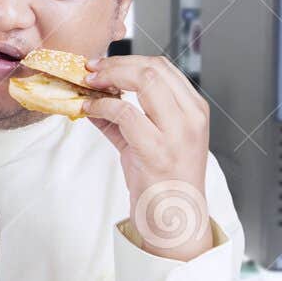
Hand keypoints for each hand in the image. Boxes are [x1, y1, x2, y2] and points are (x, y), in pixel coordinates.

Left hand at [81, 55, 214, 261]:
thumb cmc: (162, 181)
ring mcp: (178, 133)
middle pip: (153, 67)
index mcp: (194, 110)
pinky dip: (101, 106)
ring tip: (87, 84)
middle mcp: (191, 117)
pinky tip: (87, 109)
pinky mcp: (158, 150)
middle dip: (115, 64)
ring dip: (108, 78)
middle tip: (89, 70)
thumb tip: (92, 96)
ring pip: (144, 81)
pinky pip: (125, 113)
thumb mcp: (146, 141)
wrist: (175, 221)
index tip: (101, 65)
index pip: (163, 66)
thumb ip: (122, 117)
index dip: (127, 59)